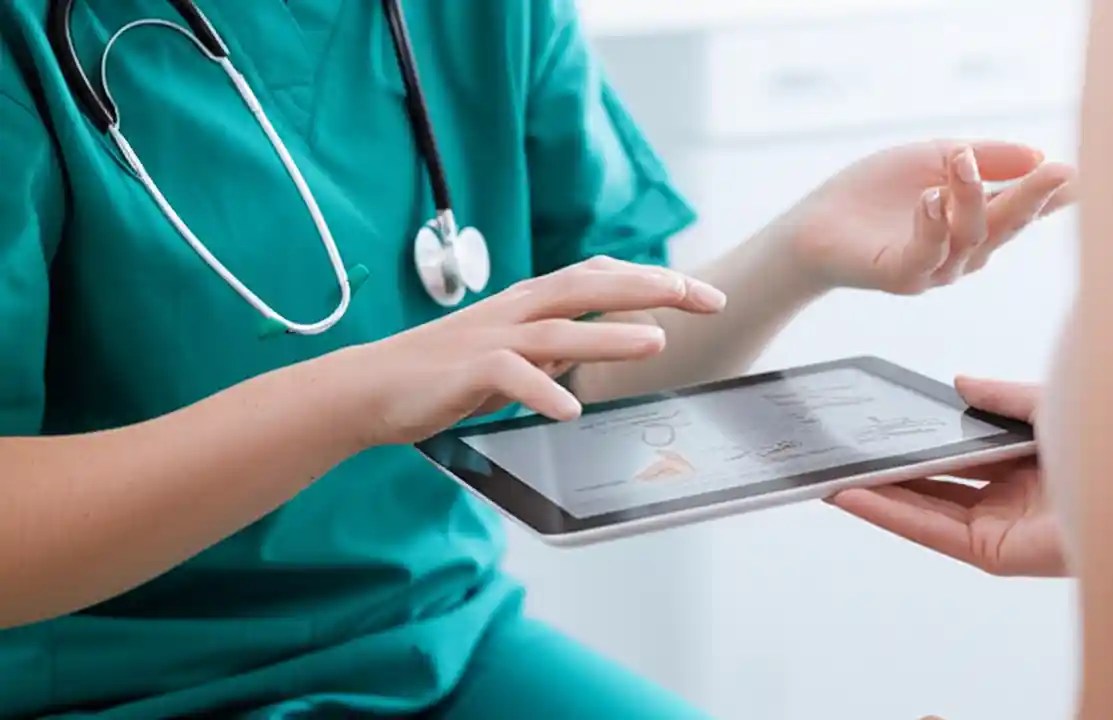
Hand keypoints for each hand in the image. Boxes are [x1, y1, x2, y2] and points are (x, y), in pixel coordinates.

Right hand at [350, 256, 725, 444]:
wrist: (369, 387)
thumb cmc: (444, 372)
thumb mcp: (511, 353)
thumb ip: (555, 346)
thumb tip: (605, 345)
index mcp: (528, 304)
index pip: (598, 276)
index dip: (651, 278)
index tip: (702, 294)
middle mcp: (514, 311)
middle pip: (587, 287)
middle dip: (648, 288)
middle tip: (701, 298)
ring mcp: (489, 338)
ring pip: (557, 330)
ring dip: (607, 336)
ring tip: (655, 344)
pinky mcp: (464, 372)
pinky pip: (508, 377)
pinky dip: (540, 391)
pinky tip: (569, 410)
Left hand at [786, 139, 1075, 293]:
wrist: (817, 221)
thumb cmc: (875, 191)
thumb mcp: (934, 158)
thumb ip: (983, 156)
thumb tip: (1037, 154)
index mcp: (977, 221)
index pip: (1022, 207)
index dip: (1053, 193)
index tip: (1084, 174)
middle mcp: (964, 250)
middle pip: (1007, 226)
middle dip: (1035, 198)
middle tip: (1059, 172)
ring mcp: (936, 267)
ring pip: (970, 237)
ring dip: (969, 196)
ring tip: (961, 161)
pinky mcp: (901, 276)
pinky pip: (926, 255)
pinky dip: (932, 226)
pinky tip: (931, 199)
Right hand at [828, 377, 1066, 576]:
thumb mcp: (1046, 404)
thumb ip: (1002, 397)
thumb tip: (961, 383)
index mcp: (1029, 466)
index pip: (961, 458)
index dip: (921, 445)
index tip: (883, 432)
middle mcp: (1014, 501)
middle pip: (936, 488)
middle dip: (890, 474)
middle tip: (846, 458)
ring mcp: (1003, 529)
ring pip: (926, 511)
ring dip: (877, 496)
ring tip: (833, 478)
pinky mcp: (995, 553)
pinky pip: (932, 531)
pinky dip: (890, 514)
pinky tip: (855, 494)